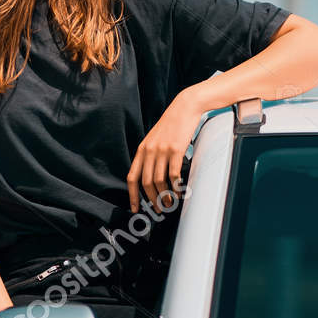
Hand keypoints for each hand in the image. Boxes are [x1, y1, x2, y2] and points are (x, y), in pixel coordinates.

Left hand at [126, 91, 203, 212]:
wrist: (185, 107)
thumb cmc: (172, 124)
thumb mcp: (155, 139)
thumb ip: (150, 155)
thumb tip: (151, 177)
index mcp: (142, 149)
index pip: (132, 177)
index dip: (132, 195)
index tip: (135, 208)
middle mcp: (149, 151)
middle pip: (146, 183)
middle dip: (151, 199)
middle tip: (158, 210)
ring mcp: (162, 150)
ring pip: (159, 181)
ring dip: (164, 196)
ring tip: (169, 204)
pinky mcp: (176, 150)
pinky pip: (173, 175)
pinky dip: (175, 187)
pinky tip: (178, 192)